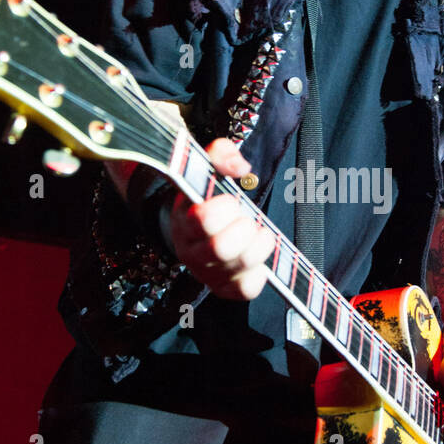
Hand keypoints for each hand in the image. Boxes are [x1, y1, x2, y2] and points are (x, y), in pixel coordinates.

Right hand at [165, 139, 274, 299]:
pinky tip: (256, 257)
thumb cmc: (206, 198)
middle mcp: (191, 252)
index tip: (232, 201)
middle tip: (247, 219)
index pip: (204, 220)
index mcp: (184, 221)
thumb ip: (222, 154)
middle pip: (222, 249)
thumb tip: (241, 168)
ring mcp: (207, 274)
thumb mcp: (207, 169)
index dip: (226, 209)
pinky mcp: (225, 289)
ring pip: (240, 268)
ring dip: (259, 246)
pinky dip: (260, 271)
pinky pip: (248, 289)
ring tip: (257, 233)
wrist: (195, 227)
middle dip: (245, 229)